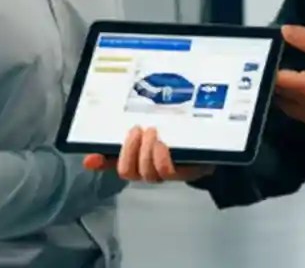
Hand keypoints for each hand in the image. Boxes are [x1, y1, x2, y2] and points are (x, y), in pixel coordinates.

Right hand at [82, 126, 214, 183]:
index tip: (92, 156)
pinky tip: (163, 145)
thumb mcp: (154, 130)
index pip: (113, 164)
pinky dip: (160, 157)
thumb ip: (130, 135)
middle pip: (127, 171)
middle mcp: (148, 171)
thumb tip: (93, 154)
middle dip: (129, 149)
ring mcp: (164, 174)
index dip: (101, 162)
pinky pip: (165, 172)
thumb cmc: (178, 136)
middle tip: (138, 129)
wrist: (212, 145)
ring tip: (153, 132)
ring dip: (146, 151)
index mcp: (138, 159)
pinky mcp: (182, 173)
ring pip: (145, 172)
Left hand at [274, 24, 304, 125]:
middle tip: (271, 62)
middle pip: (277, 94)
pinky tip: (296, 89)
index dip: (268, 67)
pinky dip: (291, 101)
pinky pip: (295, 111)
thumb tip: (284, 31)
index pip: (276, 79)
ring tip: (282, 74)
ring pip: (284, 105)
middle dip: (272, 79)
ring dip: (280, 92)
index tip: (266, 55)